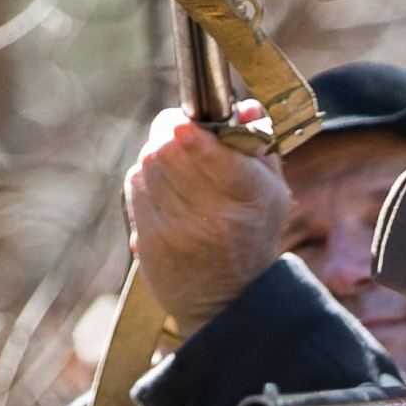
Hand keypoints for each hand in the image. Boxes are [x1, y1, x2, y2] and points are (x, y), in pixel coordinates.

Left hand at [125, 102, 292, 328]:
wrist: (226, 300)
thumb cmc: (251, 235)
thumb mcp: (270, 192)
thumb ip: (258, 143)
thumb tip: (244, 105)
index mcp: (250, 196)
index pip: (211, 152)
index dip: (191, 133)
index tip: (186, 126)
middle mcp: (214, 215)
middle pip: (169, 148)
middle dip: (171, 134)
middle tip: (182, 136)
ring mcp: (177, 229)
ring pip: (149, 163)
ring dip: (158, 155)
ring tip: (177, 168)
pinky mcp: (149, 239)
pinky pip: (135, 186)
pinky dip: (146, 180)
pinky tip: (163, 191)